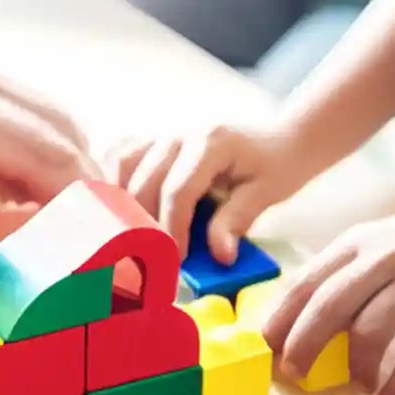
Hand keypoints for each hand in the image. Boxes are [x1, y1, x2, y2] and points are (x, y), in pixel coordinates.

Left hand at [0, 51, 97, 285]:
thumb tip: (29, 286)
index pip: (42, 150)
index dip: (83, 206)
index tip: (108, 257)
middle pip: (59, 132)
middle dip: (81, 197)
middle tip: (95, 259)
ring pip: (53, 131)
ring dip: (62, 189)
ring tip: (59, 246)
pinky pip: (29, 134)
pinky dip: (38, 179)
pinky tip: (25, 221)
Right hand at [107, 124, 309, 261]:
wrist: (280, 139)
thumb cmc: (275, 166)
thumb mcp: (266, 194)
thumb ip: (237, 221)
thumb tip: (219, 257)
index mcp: (211, 143)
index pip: (178, 191)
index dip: (172, 229)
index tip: (173, 260)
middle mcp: (181, 133)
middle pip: (145, 181)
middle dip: (144, 224)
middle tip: (150, 258)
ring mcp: (164, 134)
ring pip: (124, 165)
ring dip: (122, 202)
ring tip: (131, 235)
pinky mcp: (154, 140)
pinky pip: (122, 156)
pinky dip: (114, 181)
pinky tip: (119, 209)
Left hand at [263, 199, 394, 394]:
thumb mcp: (380, 245)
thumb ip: (343, 276)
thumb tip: (298, 323)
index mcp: (357, 243)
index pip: (306, 282)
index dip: (282, 318)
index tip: (265, 348)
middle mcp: (385, 256)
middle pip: (329, 305)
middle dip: (304, 344)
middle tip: (294, 375)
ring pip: (372, 329)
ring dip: (358, 367)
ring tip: (359, 387)